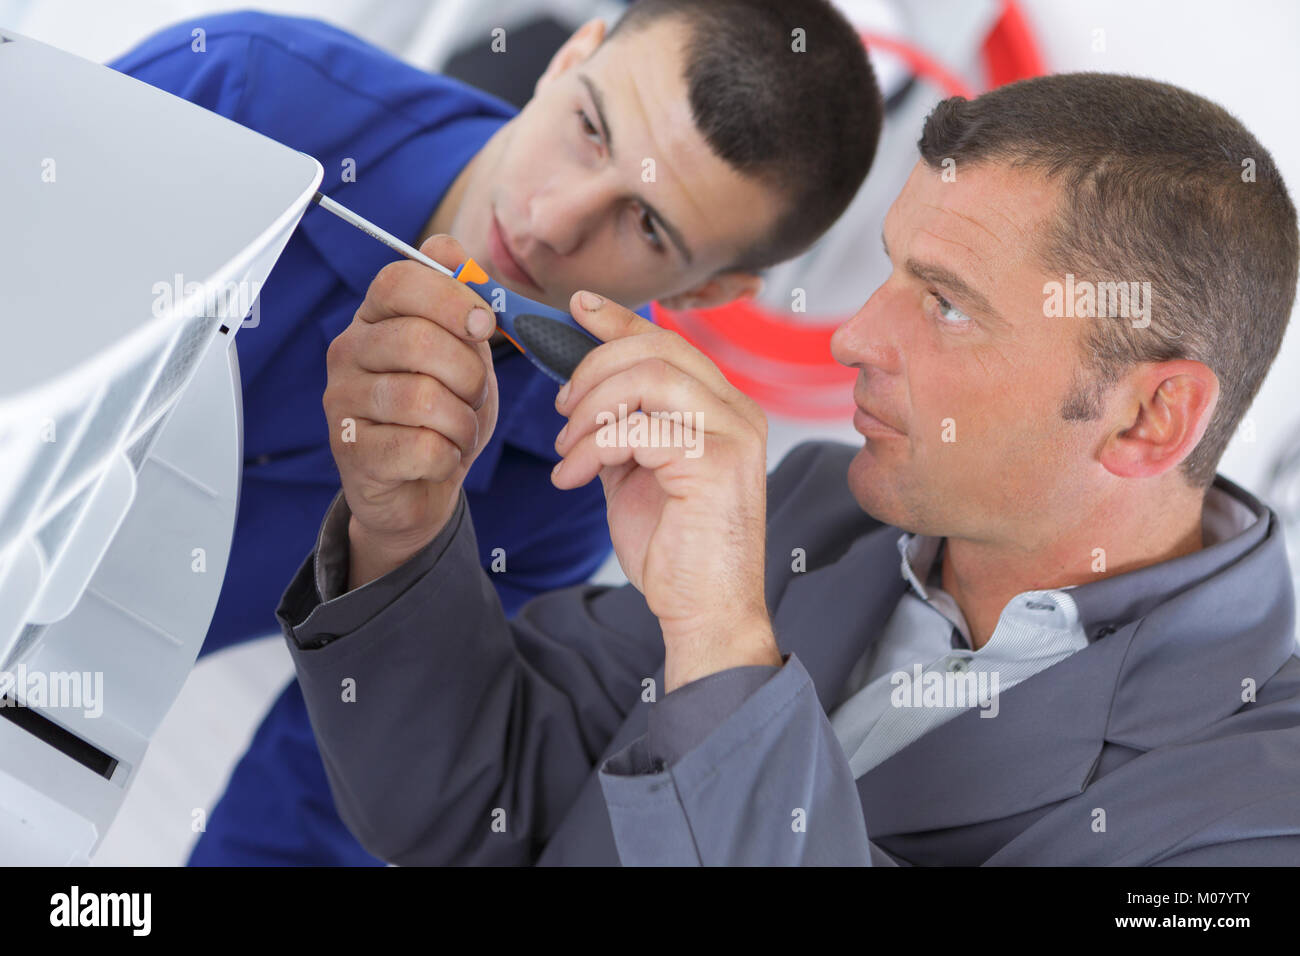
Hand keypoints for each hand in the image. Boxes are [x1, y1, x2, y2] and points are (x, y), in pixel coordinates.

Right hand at [322, 235, 498, 588]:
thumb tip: (451, 250)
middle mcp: (349, 351)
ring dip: (462, 421)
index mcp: (375, 317)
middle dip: (468, 373)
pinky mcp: (350, 450)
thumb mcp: (464, 353)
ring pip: (422, 398)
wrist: (420, 486)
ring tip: (459, 430)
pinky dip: (447, 456)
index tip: (483, 325)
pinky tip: (440, 457)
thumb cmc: (443, 412)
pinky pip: (420, 447)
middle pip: (417, 340)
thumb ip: (462, 304)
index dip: (450, 297)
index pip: (398, 280)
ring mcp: (342, 401)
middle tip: (474, 395)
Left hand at [552, 291, 781, 690]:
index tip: (578, 308)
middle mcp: (737, 412)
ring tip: (566, 452)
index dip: (620, 320)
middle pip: (658, 349)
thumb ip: (621, 428)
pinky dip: (593, 448)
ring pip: (650, 378)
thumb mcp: (636, 474)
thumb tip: (581, 392)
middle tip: (561, 412)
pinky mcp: (718, 462)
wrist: (705, 611)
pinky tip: (573, 477)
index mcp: (723, 408)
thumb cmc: (674, 550)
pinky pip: (639, 429)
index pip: (669, 343)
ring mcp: (733, 433)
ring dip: (591, 410)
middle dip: (592, 370)